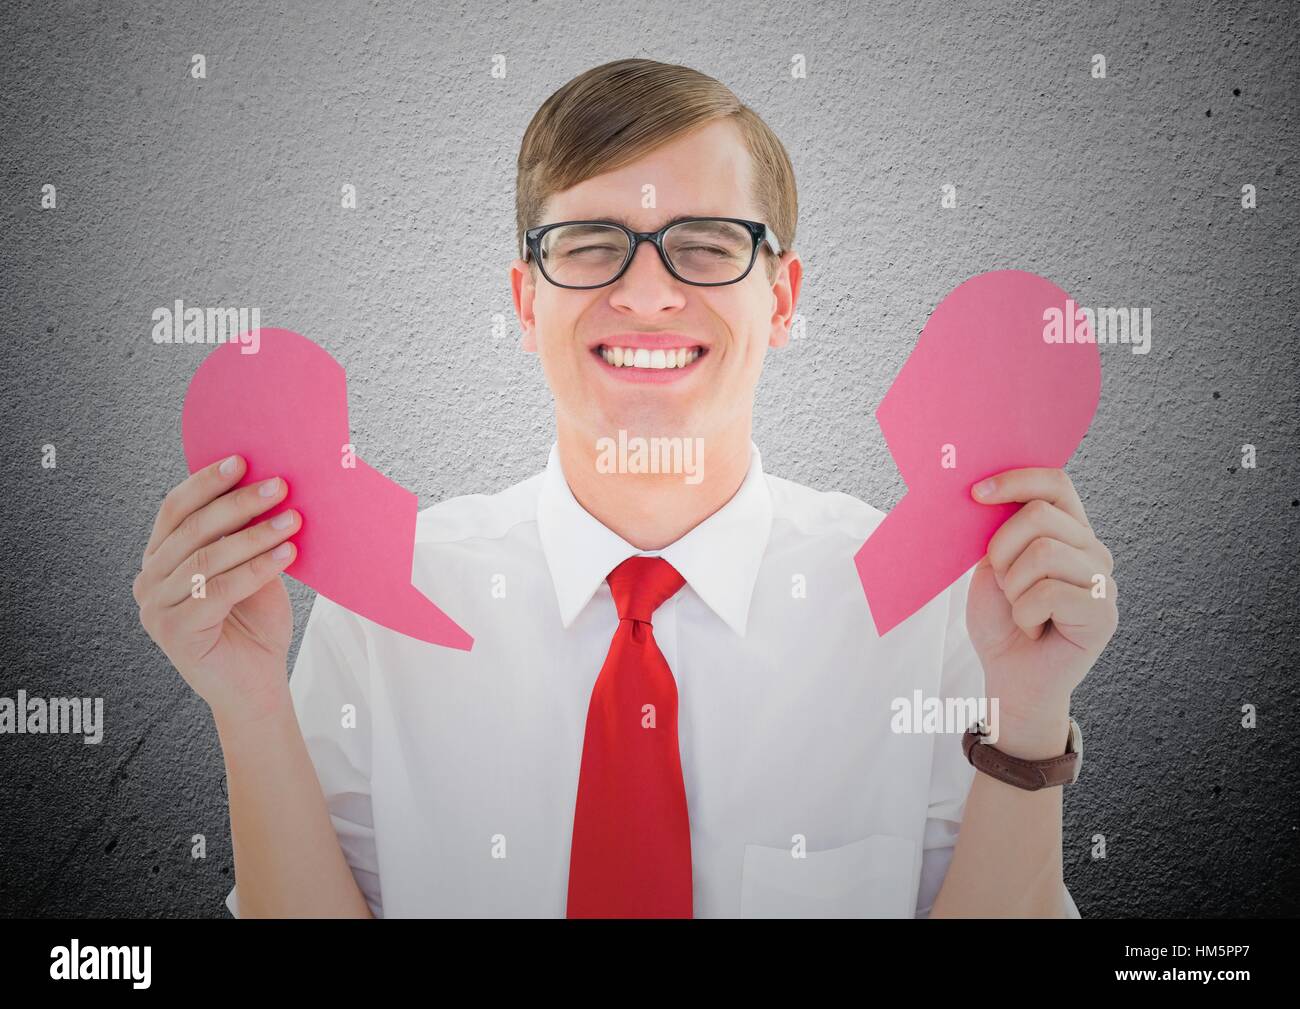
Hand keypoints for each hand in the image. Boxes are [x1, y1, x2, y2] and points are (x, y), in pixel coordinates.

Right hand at [133, 455, 301, 723]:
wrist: (256, 683)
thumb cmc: (253, 623)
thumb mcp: (250, 568)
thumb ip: (245, 535)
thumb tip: (270, 486)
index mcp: (160, 558)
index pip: (175, 509)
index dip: (206, 483)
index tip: (242, 460)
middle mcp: (148, 580)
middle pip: (192, 530)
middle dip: (239, 504)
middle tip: (279, 485)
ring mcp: (155, 608)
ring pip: (207, 559)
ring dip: (254, 535)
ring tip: (293, 519)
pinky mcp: (174, 632)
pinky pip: (219, 590)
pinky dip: (257, 568)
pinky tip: (288, 554)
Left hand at [965, 467, 1117, 756]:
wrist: (1010, 676)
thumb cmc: (1001, 621)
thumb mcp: (991, 566)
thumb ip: (1000, 531)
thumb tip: (989, 493)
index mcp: (1067, 530)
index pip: (1055, 483)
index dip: (1016, 480)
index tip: (976, 494)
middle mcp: (1092, 549)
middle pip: (1040, 515)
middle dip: (1001, 550)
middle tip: (1004, 585)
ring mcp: (1102, 580)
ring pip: (1043, 552)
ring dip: (1013, 587)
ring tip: (1020, 609)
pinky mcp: (1103, 612)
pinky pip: (1048, 593)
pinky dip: (1025, 614)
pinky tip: (1033, 628)